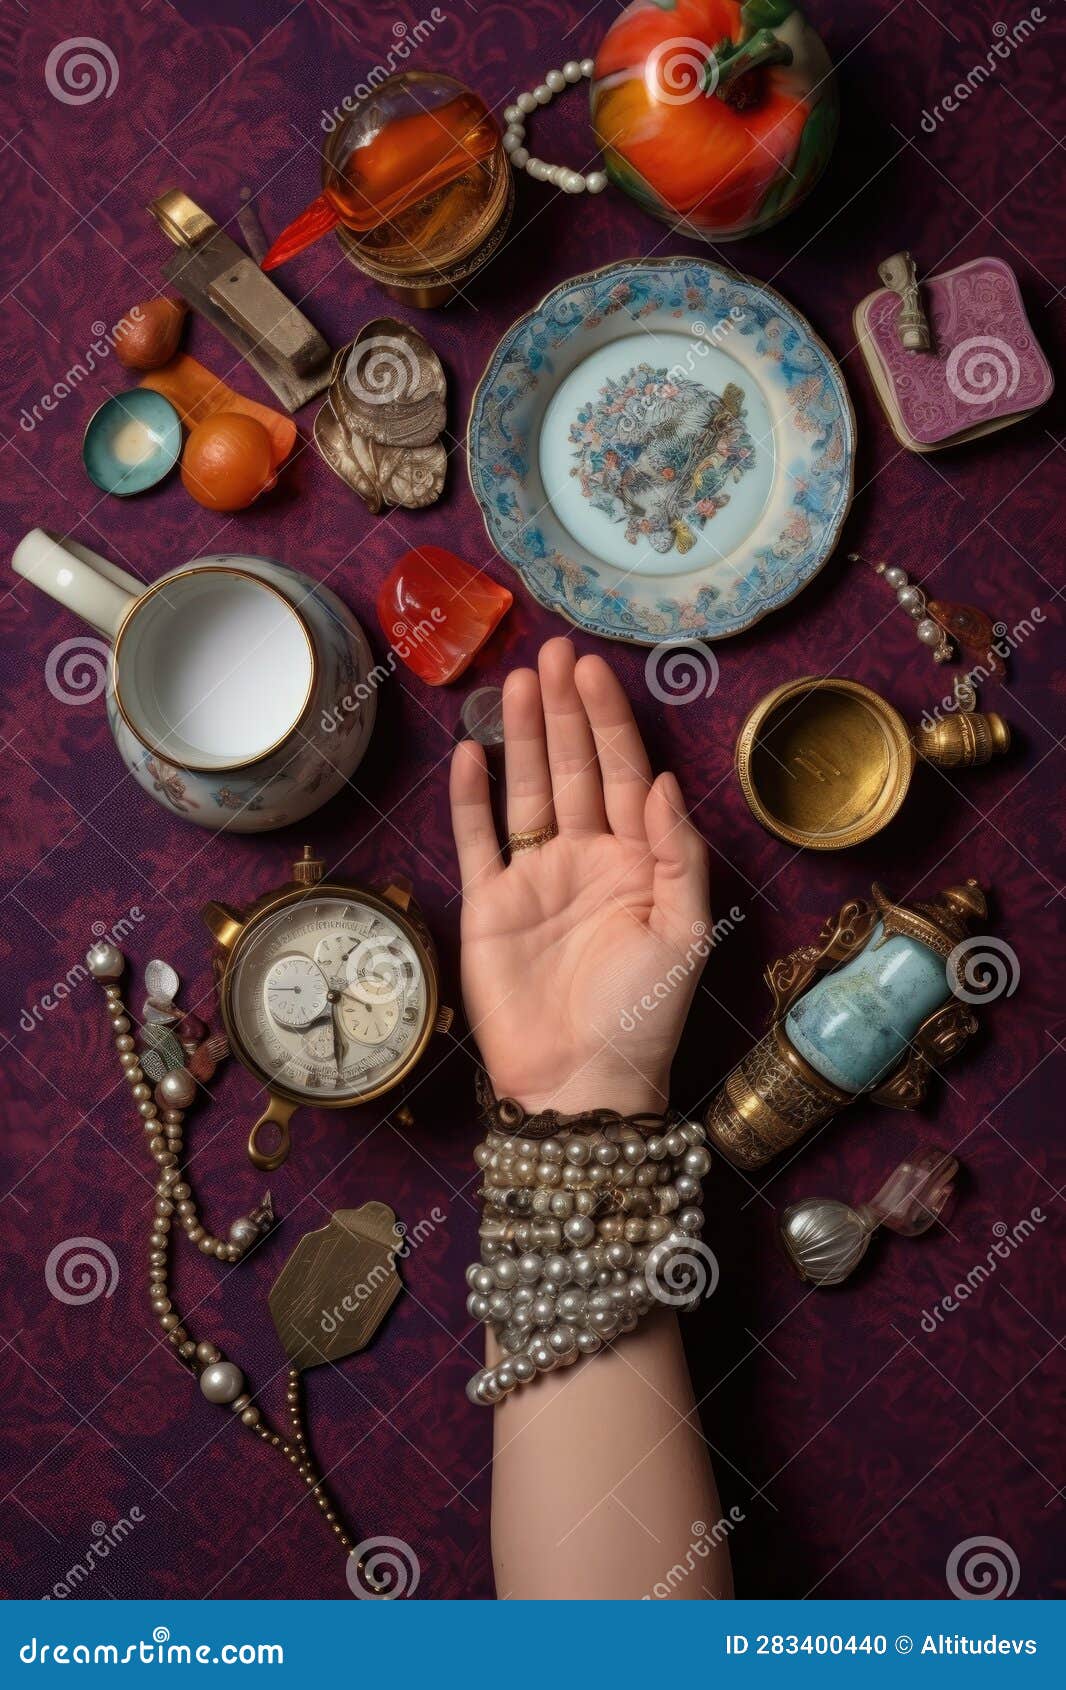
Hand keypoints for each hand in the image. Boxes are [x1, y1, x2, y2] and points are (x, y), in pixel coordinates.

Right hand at [449, 638, 709, 1112]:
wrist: (580, 1082)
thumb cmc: (642, 1016)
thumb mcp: (683, 932)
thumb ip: (676, 852)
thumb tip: (663, 779)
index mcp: (638, 862)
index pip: (623, 773)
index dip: (609, 720)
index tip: (595, 670)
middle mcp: (586, 859)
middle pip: (572, 769)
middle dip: (565, 711)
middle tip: (554, 654)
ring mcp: (535, 879)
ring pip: (525, 792)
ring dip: (521, 738)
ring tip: (515, 683)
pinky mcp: (490, 905)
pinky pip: (478, 840)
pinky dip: (472, 799)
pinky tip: (472, 754)